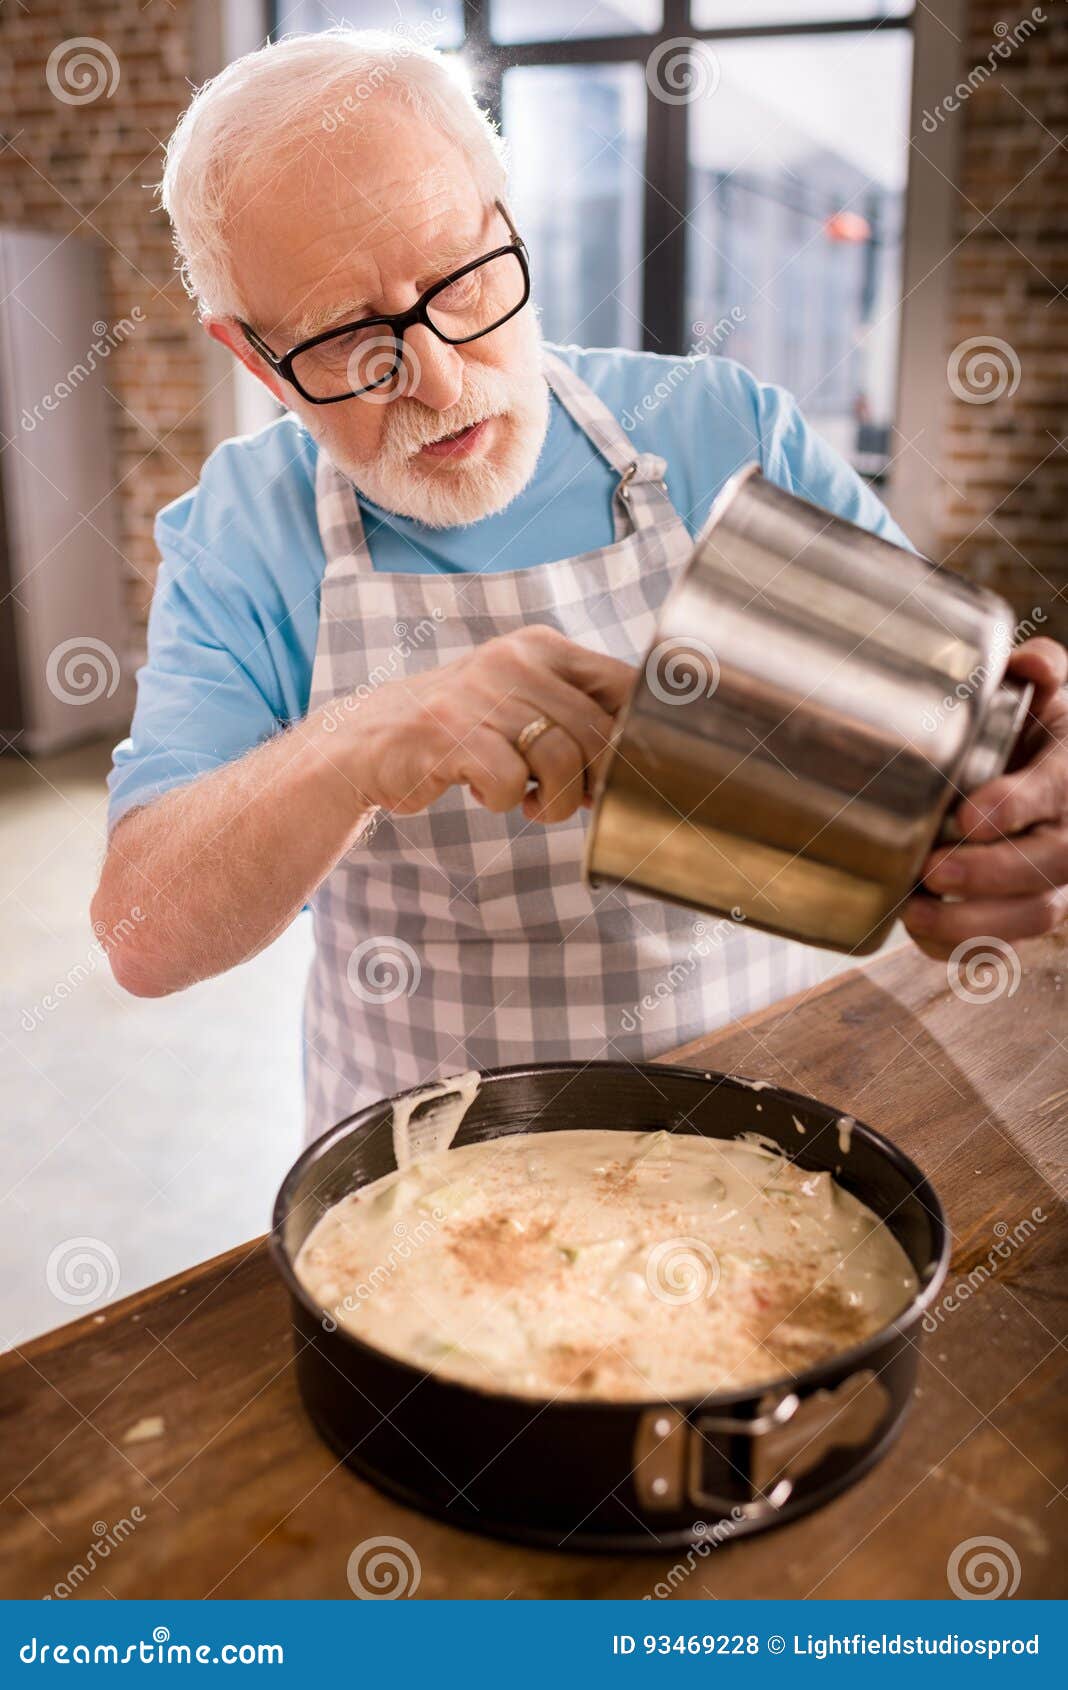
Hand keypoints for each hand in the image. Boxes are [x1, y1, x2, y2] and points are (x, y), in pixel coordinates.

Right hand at [338, 624, 633, 822]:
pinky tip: (481, 790)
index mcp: (542, 648)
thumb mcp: (522, 704)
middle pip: (600, 734)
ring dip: (550, 803)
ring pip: (562, 762)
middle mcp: (516, 662)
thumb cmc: (461, 732)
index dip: (637, 741)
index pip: (626, 687)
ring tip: (524, 800)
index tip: (621, 775)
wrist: (365, 741)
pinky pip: (509, 784)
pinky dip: (502, 802)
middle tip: (565, 799)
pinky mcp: (450, 733)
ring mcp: (481, 694)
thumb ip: (577, 719)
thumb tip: (640, 766)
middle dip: (592, 784)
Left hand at [903, 637, 1067, 958]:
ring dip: (972, 922)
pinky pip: (1009, 947)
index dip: (1015, 807)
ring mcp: (1056, 878)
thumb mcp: (1047, 688)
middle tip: (931, 867)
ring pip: (1035, 916)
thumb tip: (1025, 663)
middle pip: (1049, 867)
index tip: (966, 815)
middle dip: (988, 874)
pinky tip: (922, 938)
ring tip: (914, 911)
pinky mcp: (1028, 908)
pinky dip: (966, 952)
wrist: (1049, 765)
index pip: (1055, 792)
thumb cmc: (1038, 724)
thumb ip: (1038, 670)